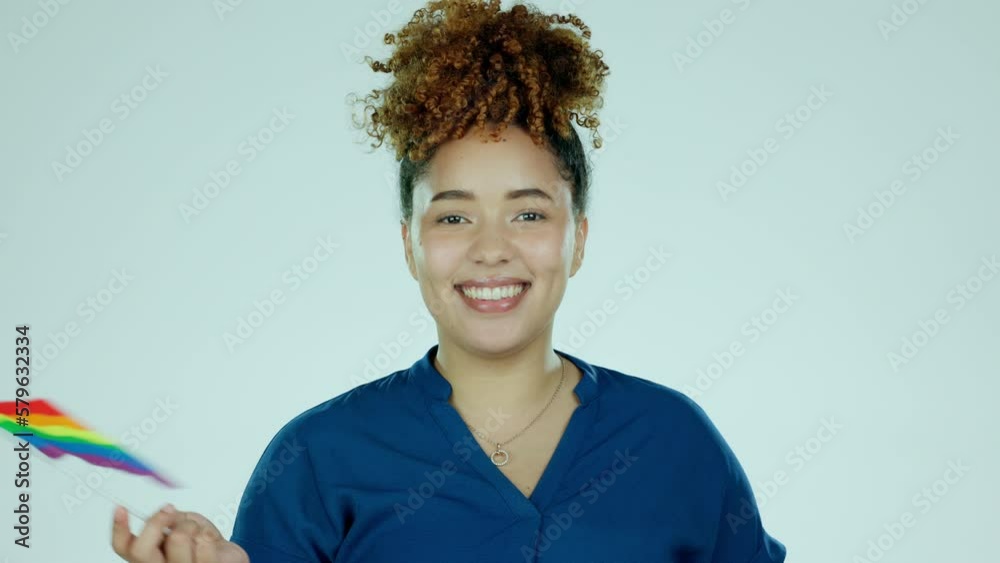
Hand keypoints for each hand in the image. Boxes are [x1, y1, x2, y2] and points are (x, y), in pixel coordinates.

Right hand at [111, 503, 249, 562]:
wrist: (227, 558)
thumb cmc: (203, 543)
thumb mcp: (184, 523)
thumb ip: (171, 519)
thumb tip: (166, 514)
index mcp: (149, 555)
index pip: (123, 547)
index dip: (118, 529)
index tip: (120, 508)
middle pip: (141, 550)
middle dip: (157, 522)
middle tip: (170, 512)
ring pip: (176, 539)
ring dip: (191, 526)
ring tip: (197, 532)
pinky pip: (202, 544)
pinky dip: (208, 534)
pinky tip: (210, 542)